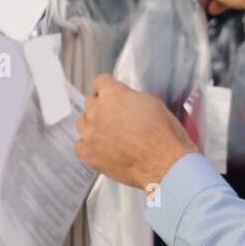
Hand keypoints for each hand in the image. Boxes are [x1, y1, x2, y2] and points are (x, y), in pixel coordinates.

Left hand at [75, 74, 197, 189]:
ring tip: (109, 135)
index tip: (113, 94)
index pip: (100, 81)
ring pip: (83, 123)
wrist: (163, 164)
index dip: (108, 87)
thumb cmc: (164, 135)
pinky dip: (89, 146)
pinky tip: (102, 149)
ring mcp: (90, 133)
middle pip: (90, 102)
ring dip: (93, 126)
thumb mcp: (153, 104)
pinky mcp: (88, 154)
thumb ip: (132, 98)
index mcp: (113, 94)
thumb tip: (126, 101)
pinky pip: (80, 145)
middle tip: (115, 118)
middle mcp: (96, 110)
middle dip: (101, 107)